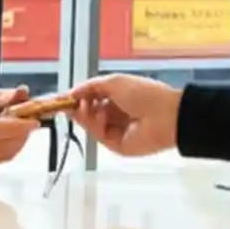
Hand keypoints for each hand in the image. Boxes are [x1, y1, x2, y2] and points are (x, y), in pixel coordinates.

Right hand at [0, 85, 37, 165]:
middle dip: (23, 131)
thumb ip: (2, 95)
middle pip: (4, 142)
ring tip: (20, 125)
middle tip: (30, 118)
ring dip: (22, 138)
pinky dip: (16, 145)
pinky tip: (14, 135)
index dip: (16, 126)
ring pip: (9, 152)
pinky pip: (6, 157)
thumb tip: (22, 92)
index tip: (33, 121)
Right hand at [67, 74, 182, 156]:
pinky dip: (94, 124)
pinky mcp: (117, 146)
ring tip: (83, 106)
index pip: (94, 99)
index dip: (79, 98)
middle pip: (90, 113)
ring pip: (91, 124)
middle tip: (70, 103)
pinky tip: (96, 115)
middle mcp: (117, 114)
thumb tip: (73, 92)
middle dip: (79, 107)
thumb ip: (92, 86)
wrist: (166, 116)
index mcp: (120, 98)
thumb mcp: (115, 82)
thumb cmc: (145, 94)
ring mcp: (117, 131)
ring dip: (85, 115)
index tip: (64, 97)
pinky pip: (98, 135)